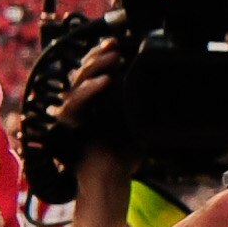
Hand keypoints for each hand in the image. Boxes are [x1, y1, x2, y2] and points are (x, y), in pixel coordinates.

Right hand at [57, 40, 131, 226]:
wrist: (111, 184)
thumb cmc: (123, 157)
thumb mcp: (138, 125)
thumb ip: (140, 107)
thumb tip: (160, 88)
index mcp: (94, 103)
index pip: (93, 72)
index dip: (102, 54)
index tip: (120, 42)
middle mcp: (79, 107)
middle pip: (82, 72)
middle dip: (98, 55)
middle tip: (115, 45)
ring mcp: (71, 117)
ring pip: (76, 84)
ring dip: (95, 67)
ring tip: (113, 56)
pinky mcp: (68, 128)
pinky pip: (75, 105)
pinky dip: (89, 92)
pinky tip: (106, 82)